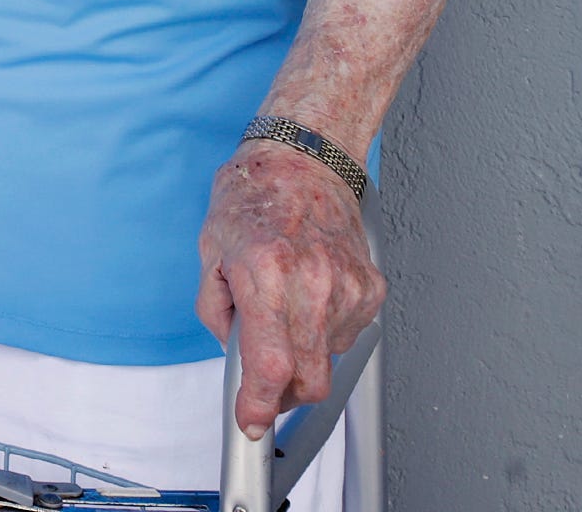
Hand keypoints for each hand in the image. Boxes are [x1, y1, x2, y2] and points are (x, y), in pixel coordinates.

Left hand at [197, 140, 384, 435]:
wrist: (304, 159)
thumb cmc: (253, 196)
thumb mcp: (210, 249)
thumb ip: (216, 309)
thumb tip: (232, 354)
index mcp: (266, 274)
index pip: (271, 366)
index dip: (260, 406)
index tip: (251, 422)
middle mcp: (313, 284)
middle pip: (309, 380)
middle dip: (283, 394)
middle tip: (263, 383)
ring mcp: (348, 287)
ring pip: (329, 360)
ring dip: (304, 354)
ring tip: (285, 307)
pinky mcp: (371, 288)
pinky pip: (348, 335)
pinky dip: (325, 330)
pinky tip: (310, 295)